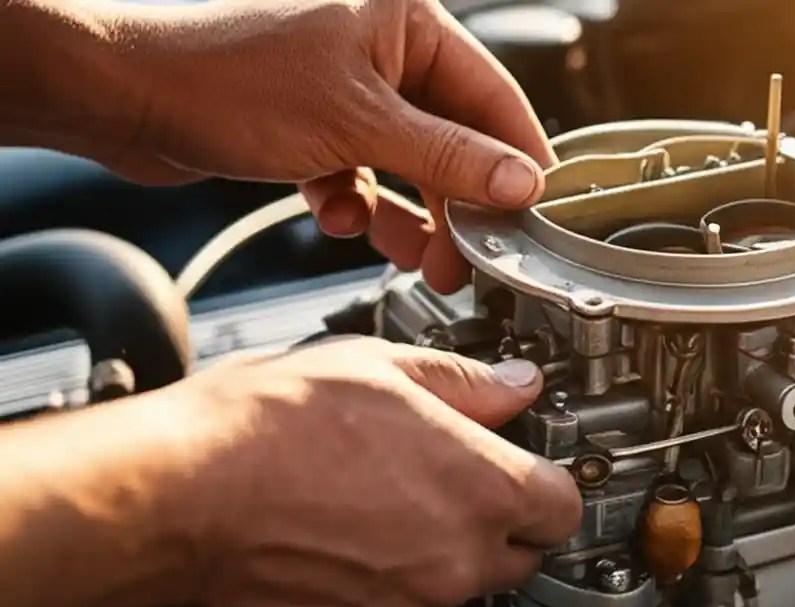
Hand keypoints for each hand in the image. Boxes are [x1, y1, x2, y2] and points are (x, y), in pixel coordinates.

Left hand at [106, 0, 556, 291]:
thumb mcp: (359, 125)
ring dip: (409, 213)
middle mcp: (379, 45)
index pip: (492, 95)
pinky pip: (361, 170)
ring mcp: (343, 84)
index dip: (517, 160)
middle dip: (456, 204)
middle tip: (468, 257)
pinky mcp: (311, 121)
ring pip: (406, 162)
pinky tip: (339, 214)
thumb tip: (519, 183)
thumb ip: (449, 157)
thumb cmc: (223, 77)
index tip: (535, 215)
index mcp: (404, 18)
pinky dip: (357, 200)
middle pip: (451, 137)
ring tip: (414, 256)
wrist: (120, 95)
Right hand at [153, 337, 579, 606]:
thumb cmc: (254, 434)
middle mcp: (456, 563)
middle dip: (489, 525)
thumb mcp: (373, 369)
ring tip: (360, 517)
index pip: (563, 504)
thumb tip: (512, 387)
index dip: (543, 483)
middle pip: (518, 556)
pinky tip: (332, 557)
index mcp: (479, 489)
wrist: (162, 506)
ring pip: (454, 595)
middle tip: (433, 487)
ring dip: (429, 565)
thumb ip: (464, 384)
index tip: (521, 472)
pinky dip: (378, 605)